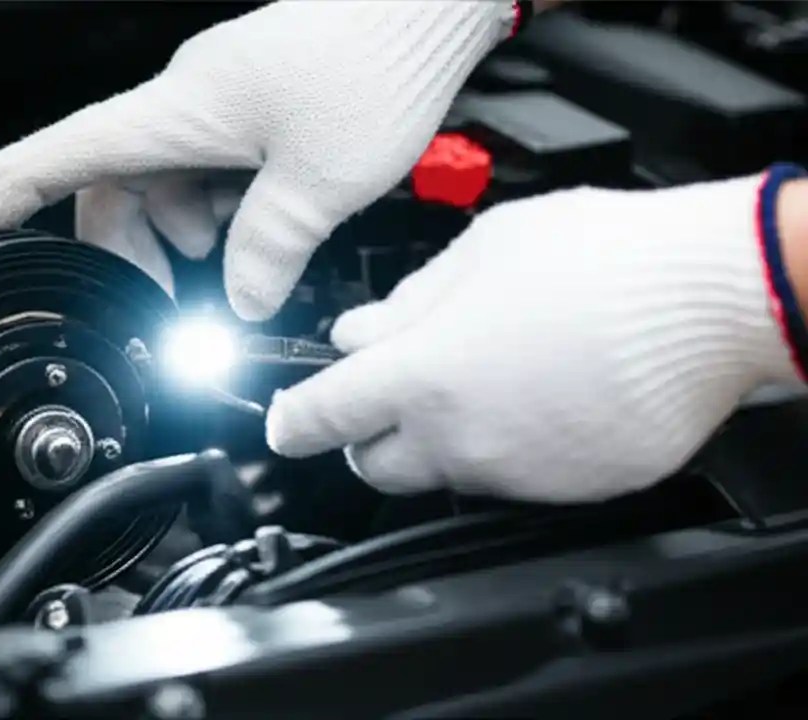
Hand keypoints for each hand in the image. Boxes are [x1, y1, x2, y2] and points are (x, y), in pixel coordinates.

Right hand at [0, 1, 517, 319]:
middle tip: (161, 300)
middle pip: (119, 181)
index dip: (18, 187)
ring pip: (170, 176)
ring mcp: (225, 94)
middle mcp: (191, 98)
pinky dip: (223, 203)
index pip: (70, 151)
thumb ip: (268, 252)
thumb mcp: (318, 186)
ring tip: (228, 265)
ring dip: (184, 229)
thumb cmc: (376, 58)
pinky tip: (260, 226)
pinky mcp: (261, 96)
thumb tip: (244, 299)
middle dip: (131, 246)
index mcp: (180, 112)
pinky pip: (214, 159)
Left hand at [267, 174, 804, 501]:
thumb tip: (360, 330)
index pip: (320, 417)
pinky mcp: (565, 491)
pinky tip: (541, 396)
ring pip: (445, 472)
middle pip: (374, 465)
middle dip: (368, 434)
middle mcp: (458, 438)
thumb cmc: (605, 261)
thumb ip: (405, 302)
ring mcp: (514, 474)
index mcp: (420, 375)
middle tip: (396, 389)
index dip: (290, 422)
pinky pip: (511, 479)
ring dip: (444, 436)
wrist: (712, 299)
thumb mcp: (480, 252)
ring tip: (493, 373)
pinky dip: (508, 448)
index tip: (284, 423)